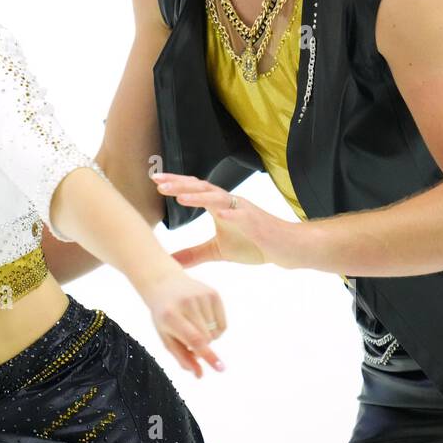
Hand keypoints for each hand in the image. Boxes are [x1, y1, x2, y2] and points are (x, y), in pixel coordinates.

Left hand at [134, 267, 226, 379]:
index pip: (194, 339)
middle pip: (206, 339)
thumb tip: (200, 375)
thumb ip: (182, 357)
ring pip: (215, 333)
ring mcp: (202, 296)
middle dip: (201, 346)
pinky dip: (215, 328)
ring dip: (208, 336)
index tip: (220, 368)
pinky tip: (203, 318)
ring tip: (193, 322)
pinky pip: (223, 324)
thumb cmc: (164, 315)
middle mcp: (187, 303)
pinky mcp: (213, 293)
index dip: (207, 355)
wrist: (164, 283)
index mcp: (170, 315)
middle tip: (188, 335)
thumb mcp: (166, 336)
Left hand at [152, 172, 302, 268]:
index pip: (194, 190)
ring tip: (180, 196)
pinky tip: (219, 213)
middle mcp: (229, 203)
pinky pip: (243, 216)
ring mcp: (243, 211)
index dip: (176, 184)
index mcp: (219, 206)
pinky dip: (232, 213)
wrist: (286, 247)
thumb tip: (170, 262)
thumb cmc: (253, 244)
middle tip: (159, 183)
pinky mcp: (256, 223)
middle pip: (202, 188)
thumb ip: (194, 253)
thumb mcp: (217, 251)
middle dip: (180, 185)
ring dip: (199, 196)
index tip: (156, 180)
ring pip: (219, 198)